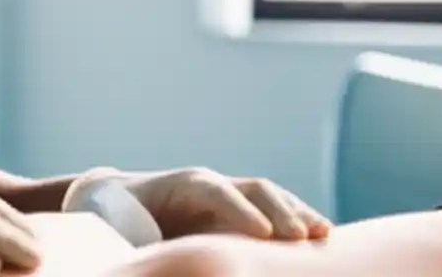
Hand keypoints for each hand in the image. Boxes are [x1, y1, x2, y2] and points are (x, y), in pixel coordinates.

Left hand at [64, 167, 331, 241]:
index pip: (214, 191)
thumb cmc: (119, 218)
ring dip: (297, 214)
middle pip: (252, 189)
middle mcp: (211, 184)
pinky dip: (298, 222)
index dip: (239, 210)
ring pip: (271, 197)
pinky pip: (276, 212)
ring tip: (322, 235)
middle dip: (278, 210)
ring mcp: (230, 195)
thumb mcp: (123, 227)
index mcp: (180, 185)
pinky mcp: (242, 212)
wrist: (120, 202)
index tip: (263, 232)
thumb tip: (150, 258)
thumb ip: (140, 241)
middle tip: (300, 237)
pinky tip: (322, 239)